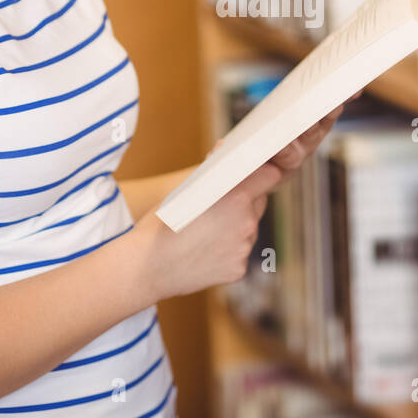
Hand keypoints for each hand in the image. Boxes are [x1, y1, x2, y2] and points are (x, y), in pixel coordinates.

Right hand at [144, 89, 361, 300]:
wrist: (147, 268)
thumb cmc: (161, 222)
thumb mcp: (186, 188)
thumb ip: (213, 172)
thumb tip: (226, 148)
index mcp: (236, 197)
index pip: (270, 176)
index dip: (262, 174)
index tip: (255, 173)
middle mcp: (246, 222)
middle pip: (258, 203)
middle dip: (245, 201)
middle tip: (219, 204)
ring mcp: (244, 248)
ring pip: (249, 229)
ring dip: (236, 226)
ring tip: (205, 230)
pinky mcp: (238, 269)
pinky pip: (239, 252)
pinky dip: (227, 250)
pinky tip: (204, 251)